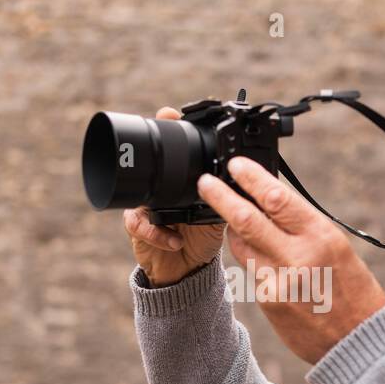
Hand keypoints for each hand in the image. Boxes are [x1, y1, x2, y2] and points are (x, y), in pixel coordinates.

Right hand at [123, 106, 227, 286]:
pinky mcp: (136, 227)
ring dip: (155, 200)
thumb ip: (225, 192)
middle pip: (148, 162)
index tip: (171, 113)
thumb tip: (248, 175)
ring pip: (138, 192)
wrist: (185, 269)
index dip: (166, 128)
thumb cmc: (201, 237)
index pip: (169, 149)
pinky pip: (139, 223)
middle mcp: (158, 189)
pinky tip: (175, 240)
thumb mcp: (218, 211)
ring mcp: (143, 206)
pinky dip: (157, 232)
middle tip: (159, 140)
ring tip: (172, 212)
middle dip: (151, 149)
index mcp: (178, 181)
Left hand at [196, 155, 384, 364]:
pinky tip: (264, 263)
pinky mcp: (268, 301)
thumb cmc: (351, 290)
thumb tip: (269, 201)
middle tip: (205, 183)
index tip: (235, 166)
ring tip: (232, 219)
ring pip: (242, 246)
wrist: (357, 340)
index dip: (251, 179)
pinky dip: (251, 261)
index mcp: (321, 236)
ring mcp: (280, 281)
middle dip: (221, 197)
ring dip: (234, 230)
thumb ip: (302, 227)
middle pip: (247, 219)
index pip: (278, 198)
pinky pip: (251, 272)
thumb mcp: (336, 247)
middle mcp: (299, 257)